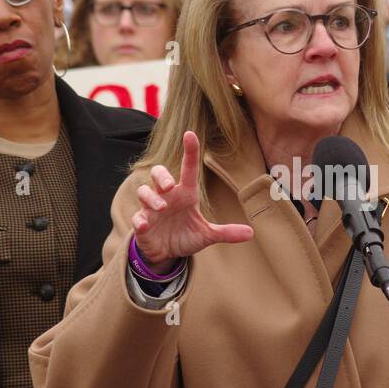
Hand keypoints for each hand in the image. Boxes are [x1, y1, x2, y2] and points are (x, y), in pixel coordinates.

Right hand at [131, 130, 252, 268]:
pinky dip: (140, 220)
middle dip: (161, 176)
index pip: (188, 168)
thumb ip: (226, 232)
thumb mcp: (207, 235)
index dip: (189, 151)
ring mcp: (152, 210)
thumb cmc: (186, 236)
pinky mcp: (142, 224)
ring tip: (162, 208)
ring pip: (144, 192)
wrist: (166, 254)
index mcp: (185, 194)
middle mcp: (167, 197)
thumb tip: (251, 233)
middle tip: (169, 185)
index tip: (190, 134)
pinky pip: (137, 217)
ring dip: (151, 198)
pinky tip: (145, 224)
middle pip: (158, 173)